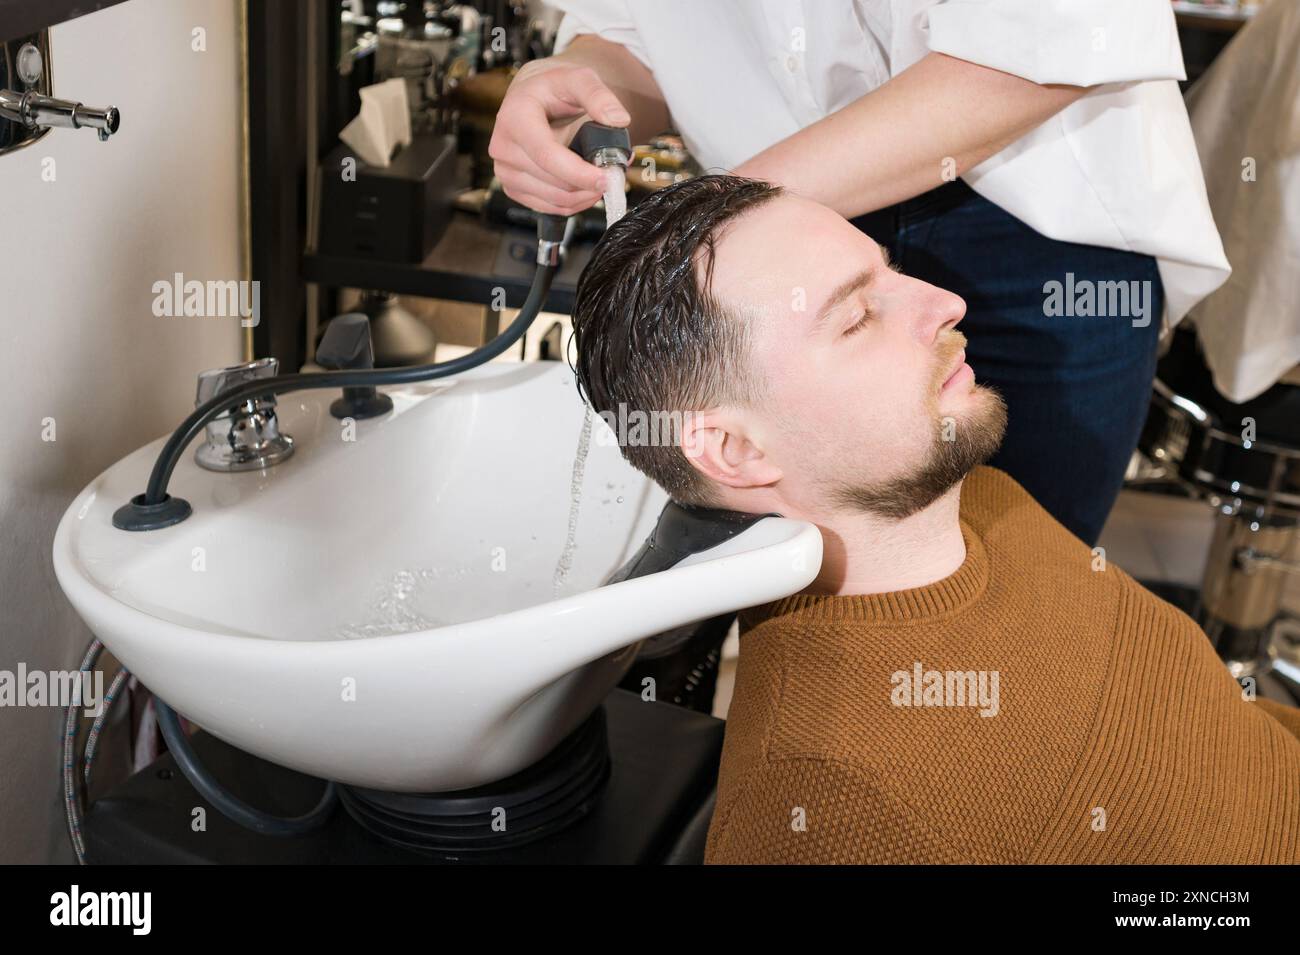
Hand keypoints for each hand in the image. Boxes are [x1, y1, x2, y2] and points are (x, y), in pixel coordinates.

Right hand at [490, 58, 631, 215]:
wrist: (535, 99)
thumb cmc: (555, 89)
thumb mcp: (578, 79)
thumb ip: (598, 95)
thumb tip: (619, 120)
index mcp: (515, 116)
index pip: (547, 155)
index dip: (578, 173)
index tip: (606, 179)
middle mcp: (503, 146)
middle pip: (554, 183)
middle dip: (589, 184)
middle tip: (614, 175)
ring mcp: (505, 170)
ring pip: (554, 200)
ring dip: (585, 195)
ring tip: (602, 178)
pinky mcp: (513, 188)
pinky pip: (549, 207)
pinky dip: (574, 203)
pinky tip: (586, 188)